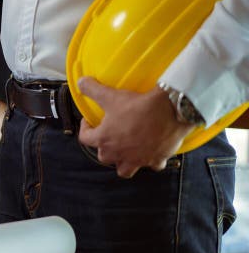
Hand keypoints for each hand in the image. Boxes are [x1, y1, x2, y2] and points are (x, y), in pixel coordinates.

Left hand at [76, 77, 194, 177]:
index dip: (84, 128)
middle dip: (104, 147)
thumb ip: (92, 89)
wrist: (171, 110)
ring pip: (125, 170)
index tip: (89, 121)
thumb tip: (81, 82)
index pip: (84, 138)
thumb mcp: (110, 95)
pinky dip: (151, 160)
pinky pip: (152, 165)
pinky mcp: (157, 159)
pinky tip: (151, 151)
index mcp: (105, 140)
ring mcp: (138, 159)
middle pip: (104, 157)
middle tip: (109, 135)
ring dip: (123, 162)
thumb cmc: (139, 106)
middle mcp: (119, 154)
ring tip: (125, 151)